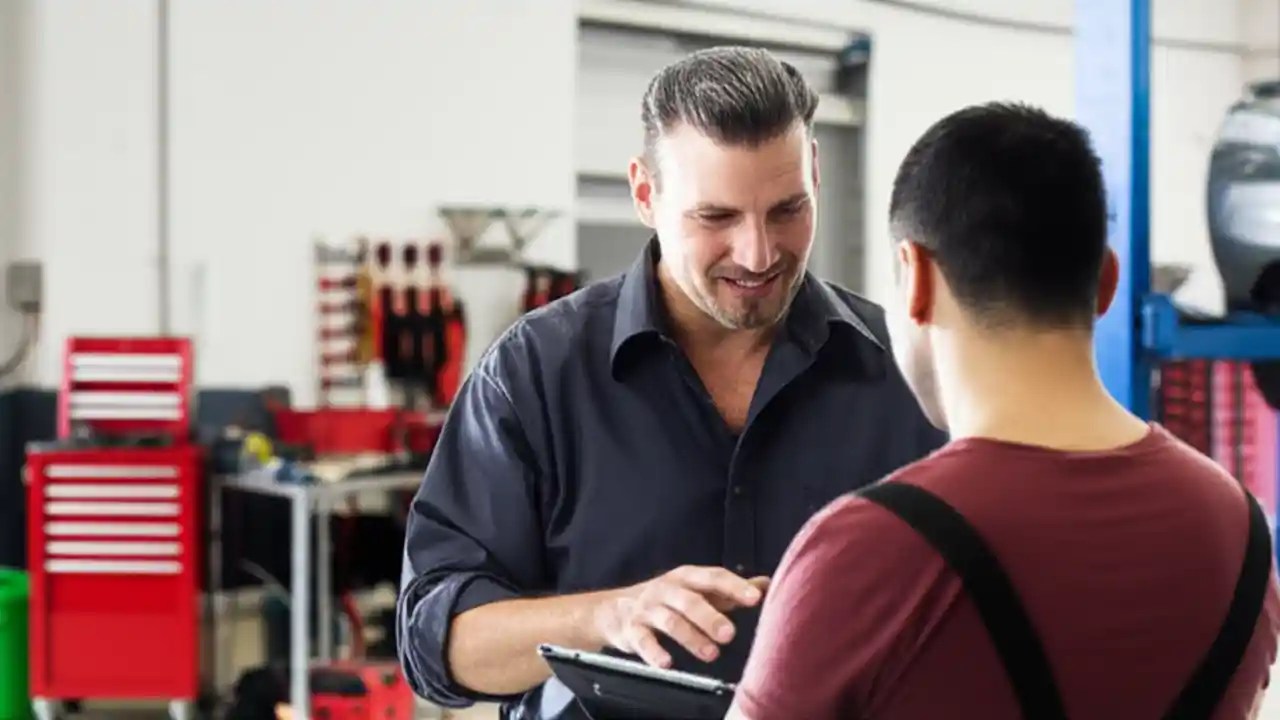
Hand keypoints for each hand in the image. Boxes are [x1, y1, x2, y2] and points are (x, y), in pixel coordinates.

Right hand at [592, 565, 768, 668]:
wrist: (615, 609)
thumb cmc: (666, 599)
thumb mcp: (696, 588)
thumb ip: (729, 589)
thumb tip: (765, 583)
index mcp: (686, 577)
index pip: (712, 577)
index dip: (733, 586)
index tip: (754, 597)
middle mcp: (666, 589)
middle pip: (689, 600)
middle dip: (710, 617)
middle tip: (729, 634)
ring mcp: (648, 609)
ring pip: (670, 621)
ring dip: (690, 638)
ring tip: (710, 654)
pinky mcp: (632, 629)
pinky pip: (643, 640)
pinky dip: (654, 652)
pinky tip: (667, 663)